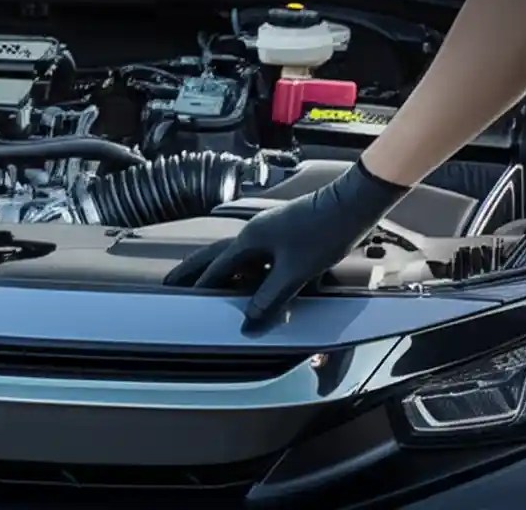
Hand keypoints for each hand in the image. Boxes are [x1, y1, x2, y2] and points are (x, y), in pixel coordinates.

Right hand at [164, 162, 408, 327]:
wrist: (353, 204)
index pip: (217, 268)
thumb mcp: (296, 272)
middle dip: (195, 270)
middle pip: (216, 255)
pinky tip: (257, 279)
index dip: (201, 285)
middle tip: (172, 280)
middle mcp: (253, 233)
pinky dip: (250, 269)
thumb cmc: (323, 234)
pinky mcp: (285, 232)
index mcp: (250, 241)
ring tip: (210, 284)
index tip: (182, 298)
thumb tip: (249, 322)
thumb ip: (270, 298)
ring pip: (239, 255)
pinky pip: (259, 255)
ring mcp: (269, 230)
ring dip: (223, 271)